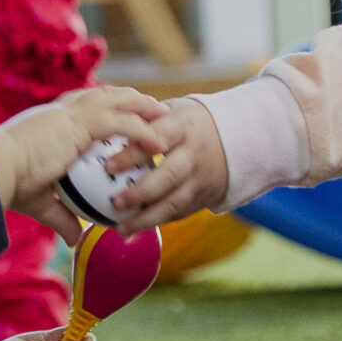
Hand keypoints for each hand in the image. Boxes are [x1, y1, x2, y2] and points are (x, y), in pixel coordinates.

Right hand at [0, 86, 164, 243]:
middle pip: (104, 95)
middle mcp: (62, 111)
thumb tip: (74, 238)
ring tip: (163, 115)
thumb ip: (61, 217)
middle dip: (129, 98)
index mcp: (51, 121)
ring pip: (117, 100)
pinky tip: (157, 143)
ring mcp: (71, 114)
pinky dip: (141, 130)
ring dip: (142, 106)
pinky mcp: (79, 124)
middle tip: (151, 108)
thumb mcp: (41, 202)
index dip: (104, 106)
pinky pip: (121, 123)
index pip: (83, 105)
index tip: (121, 112)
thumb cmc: (10, 184)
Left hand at [106, 98, 226, 232]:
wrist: (236, 139)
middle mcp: (193, 154)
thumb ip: (144, 121)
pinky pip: (178, 213)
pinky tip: (134, 228)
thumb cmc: (189, 125)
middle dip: (140, 192)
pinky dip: (156, 222)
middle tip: (115, 202)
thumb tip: (105, 129)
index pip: (157, 139)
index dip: (134, 153)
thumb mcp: (172, 112)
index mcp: (183, 127)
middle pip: (169, 176)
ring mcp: (200, 179)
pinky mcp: (202, 198)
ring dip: (146, 218)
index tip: (108, 166)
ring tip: (121, 227)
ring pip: (174, 202)